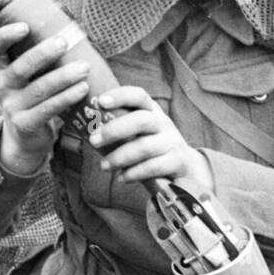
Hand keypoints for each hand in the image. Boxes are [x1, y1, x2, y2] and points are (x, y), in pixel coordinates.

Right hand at [0, 22, 91, 174]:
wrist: (25, 138)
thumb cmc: (33, 97)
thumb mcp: (27, 78)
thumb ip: (38, 57)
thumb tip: (70, 27)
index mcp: (1, 70)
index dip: (4, 36)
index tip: (25, 26)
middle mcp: (2, 87)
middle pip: (20, 67)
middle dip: (42, 53)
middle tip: (64, 42)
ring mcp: (12, 107)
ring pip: (39, 88)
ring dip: (64, 76)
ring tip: (84, 68)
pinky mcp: (26, 124)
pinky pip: (49, 108)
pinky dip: (67, 97)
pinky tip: (83, 89)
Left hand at [88, 86, 213, 193]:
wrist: (186, 168)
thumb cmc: (153, 148)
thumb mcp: (141, 133)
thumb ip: (121, 128)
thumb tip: (88, 128)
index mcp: (152, 112)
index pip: (138, 95)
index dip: (120, 96)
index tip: (100, 101)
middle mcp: (164, 123)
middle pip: (140, 120)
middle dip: (113, 130)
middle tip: (92, 141)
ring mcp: (172, 142)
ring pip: (144, 147)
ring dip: (120, 157)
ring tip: (103, 166)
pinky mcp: (178, 162)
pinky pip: (154, 167)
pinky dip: (134, 173)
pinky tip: (121, 178)